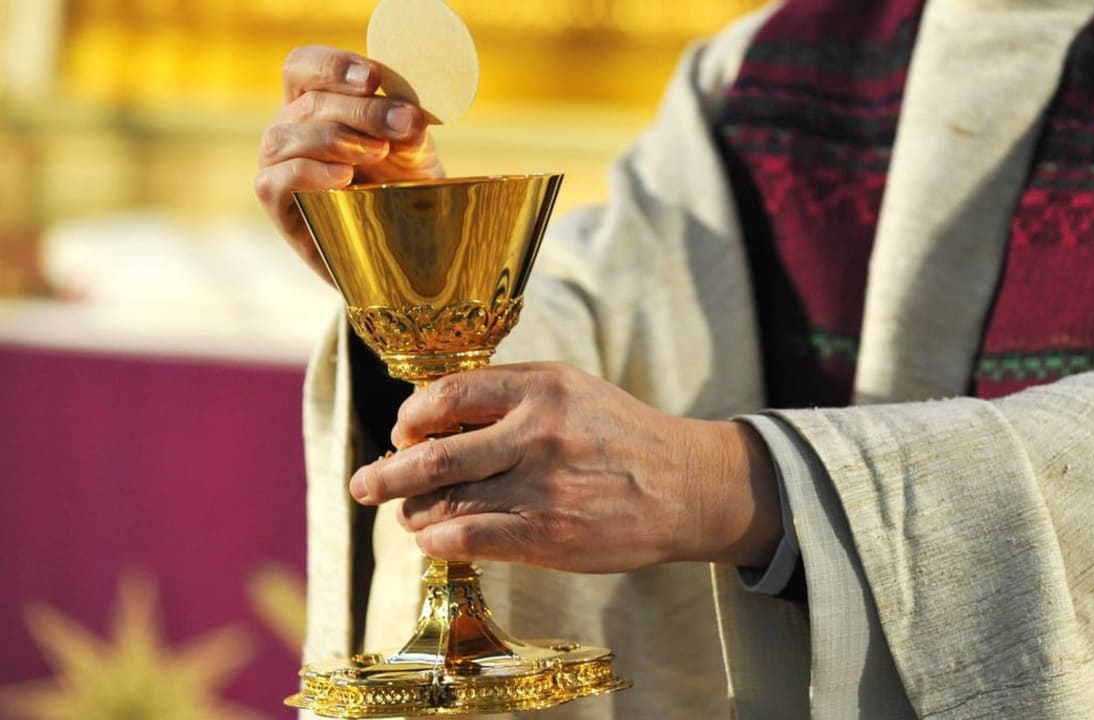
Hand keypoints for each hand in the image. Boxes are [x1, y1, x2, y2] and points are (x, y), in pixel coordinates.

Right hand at [254, 45, 444, 278]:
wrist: (400, 238)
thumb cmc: (400, 179)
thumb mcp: (411, 146)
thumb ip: (407, 126)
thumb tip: (408, 117)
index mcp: (314, 99)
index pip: (304, 65)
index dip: (333, 66)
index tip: (372, 79)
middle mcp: (289, 126)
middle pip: (308, 102)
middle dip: (360, 111)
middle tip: (401, 125)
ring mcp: (277, 162)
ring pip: (286, 136)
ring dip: (335, 139)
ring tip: (377, 152)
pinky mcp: (275, 201)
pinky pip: (277, 179)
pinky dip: (311, 173)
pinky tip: (345, 178)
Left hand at [348, 362, 781, 572]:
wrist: (686, 486)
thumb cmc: (622, 436)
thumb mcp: (574, 391)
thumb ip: (511, 396)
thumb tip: (436, 415)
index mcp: (540, 387)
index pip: (447, 394)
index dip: (410, 417)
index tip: (402, 431)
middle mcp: (535, 432)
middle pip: (433, 454)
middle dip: (386, 473)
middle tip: (363, 485)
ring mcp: (540, 486)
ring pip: (444, 503)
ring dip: (415, 514)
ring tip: (413, 517)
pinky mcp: (546, 534)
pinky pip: (468, 539)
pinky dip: (438, 541)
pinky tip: (434, 540)